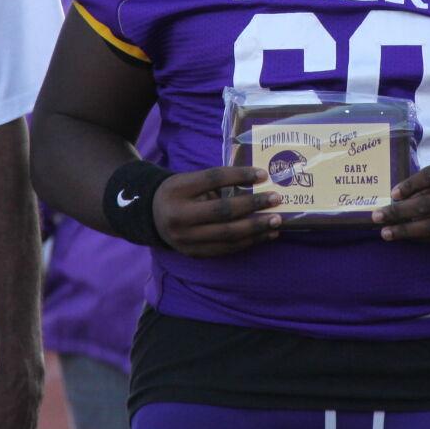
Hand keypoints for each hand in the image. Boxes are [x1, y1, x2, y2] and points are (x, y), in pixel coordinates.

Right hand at [151, 167, 280, 256]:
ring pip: (227, 235)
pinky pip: (226, 249)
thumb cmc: (179, 193)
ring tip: (277, 222)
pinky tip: (264, 235)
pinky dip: (248, 242)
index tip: (263, 174)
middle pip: (222, 211)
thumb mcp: (190, 180)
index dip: (239, 175)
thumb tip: (256, 182)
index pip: (213, 179)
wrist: (152, 217)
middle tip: (276, 200)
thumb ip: (216, 182)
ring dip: (256, 229)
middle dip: (253, 206)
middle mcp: (180, 216)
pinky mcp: (194, 253)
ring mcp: (186, 239)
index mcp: (179, 190)